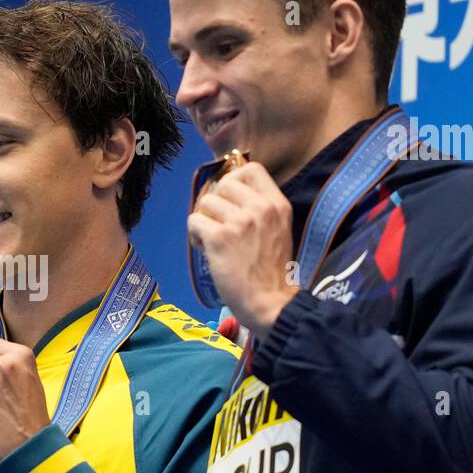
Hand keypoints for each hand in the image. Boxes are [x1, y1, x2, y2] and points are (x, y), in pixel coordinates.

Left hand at [188, 161, 297, 338]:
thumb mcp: (278, 231)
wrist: (270, 303)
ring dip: (204, 221)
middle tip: (219, 225)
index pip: (251, 169)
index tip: (231, 201)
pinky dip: (195, 235)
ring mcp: (240, 222)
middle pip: (223, 184)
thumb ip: (260, 210)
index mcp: (277, 204)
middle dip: (216, 204)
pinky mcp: (219, 238)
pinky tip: (206, 249)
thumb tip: (229, 193)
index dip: (234, 181)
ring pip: (205, 203)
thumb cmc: (272, 272)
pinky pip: (194, 221)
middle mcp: (260, 208)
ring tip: (213, 241)